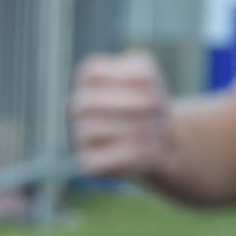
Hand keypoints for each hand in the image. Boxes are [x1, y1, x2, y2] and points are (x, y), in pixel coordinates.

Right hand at [70, 51, 171, 178]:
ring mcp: (78, 135)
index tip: (153, 90)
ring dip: (133, 129)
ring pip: (94, 130)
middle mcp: (75, 106)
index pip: (91, 74)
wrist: (157, 138)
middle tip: (159, 111)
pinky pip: (100, 160)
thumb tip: (137, 89)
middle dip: (129, 106)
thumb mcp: (150, 78)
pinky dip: (129, 154)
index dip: (126, 82)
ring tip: (158, 130)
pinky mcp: (89, 163)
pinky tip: (151, 147)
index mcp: (85, 80)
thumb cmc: (150, 103)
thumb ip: (140, 72)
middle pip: (89, 102)